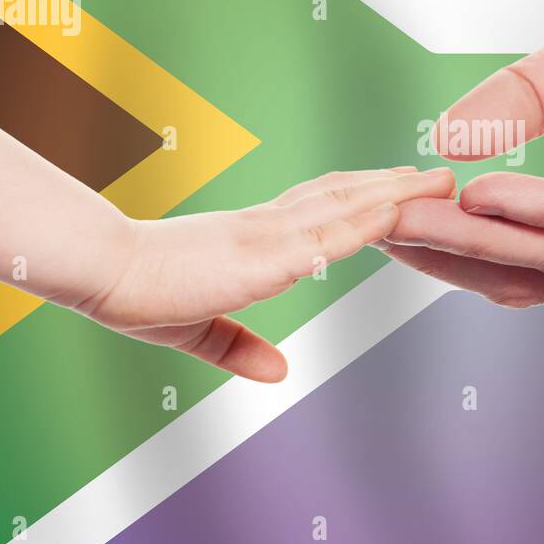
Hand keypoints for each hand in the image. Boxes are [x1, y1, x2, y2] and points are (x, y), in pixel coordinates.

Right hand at [69, 167, 454, 379]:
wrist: (102, 269)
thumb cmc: (137, 292)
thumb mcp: (198, 330)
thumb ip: (238, 347)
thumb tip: (278, 370)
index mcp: (252, 238)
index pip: (317, 207)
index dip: (359, 196)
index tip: (392, 188)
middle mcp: (268, 226)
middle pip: (344, 196)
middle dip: (392, 185)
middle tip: (437, 174)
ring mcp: (270, 236)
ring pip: (347, 206)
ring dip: (398, 193)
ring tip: (440, 180)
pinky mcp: (265, 254)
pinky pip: (328, 234)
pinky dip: (368, 221)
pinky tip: (399, 210)